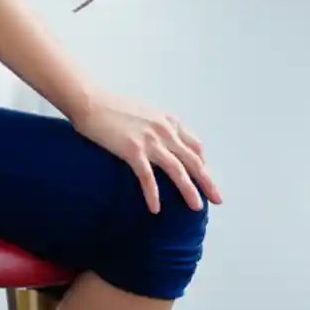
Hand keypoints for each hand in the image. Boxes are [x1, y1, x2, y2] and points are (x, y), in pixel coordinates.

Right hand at [71, 89, 223, 213]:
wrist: (91, 101)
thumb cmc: (113, 108)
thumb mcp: (145, 114)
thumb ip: (158, 128)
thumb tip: (163, 144)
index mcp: (169, 121)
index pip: (195, 146)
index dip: (203, 164)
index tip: (205, 178)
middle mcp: (165, 130)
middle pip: (194, 160)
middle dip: (208, 181)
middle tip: (218, 199)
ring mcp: (150, 140)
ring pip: (178, 170)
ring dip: (189, 190)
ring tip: (196, 207)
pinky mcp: (133, 150)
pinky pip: (147, 177)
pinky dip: (153, 194)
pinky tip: (156, 209)